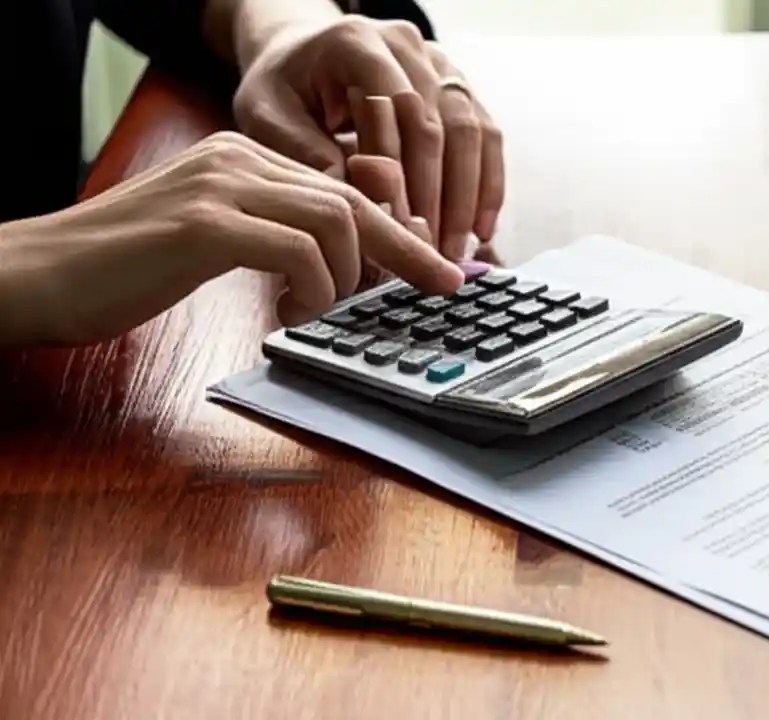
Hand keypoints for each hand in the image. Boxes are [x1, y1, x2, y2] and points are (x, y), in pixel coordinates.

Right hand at [0, 132, 462, 346]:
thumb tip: (337, 263)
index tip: (434, 269)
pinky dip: (314, 289)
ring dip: (347, 279)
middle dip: (402, 252)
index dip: (396, 232)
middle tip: (433, 289)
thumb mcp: (210, 240)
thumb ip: (270, 236)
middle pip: (352, 201)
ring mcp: (222, 187)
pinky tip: (292, 313)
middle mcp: (237, 160)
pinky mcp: (205, 226)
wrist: (35, 274)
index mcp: (242, 157)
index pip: (342, 189)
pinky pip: (298, 251)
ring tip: (320, 310)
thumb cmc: (121, 269)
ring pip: (335, 222)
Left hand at [231, 15, 504, 260]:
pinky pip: (487, 137)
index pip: (399, 108)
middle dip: (440, 196)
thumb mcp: (269, 120)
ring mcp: (439, 64)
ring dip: (468, 197)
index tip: (402, 229)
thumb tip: (365, 199)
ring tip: (454, 249)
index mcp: (358, 42)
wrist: (299, 61)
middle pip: (442, 122)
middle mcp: (408, 45)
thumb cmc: (281, 93)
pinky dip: (487, 186)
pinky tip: (481, 229)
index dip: (407, 172)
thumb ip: (309, 154)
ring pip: (473, 131)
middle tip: (432, 252)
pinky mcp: (458, 88)